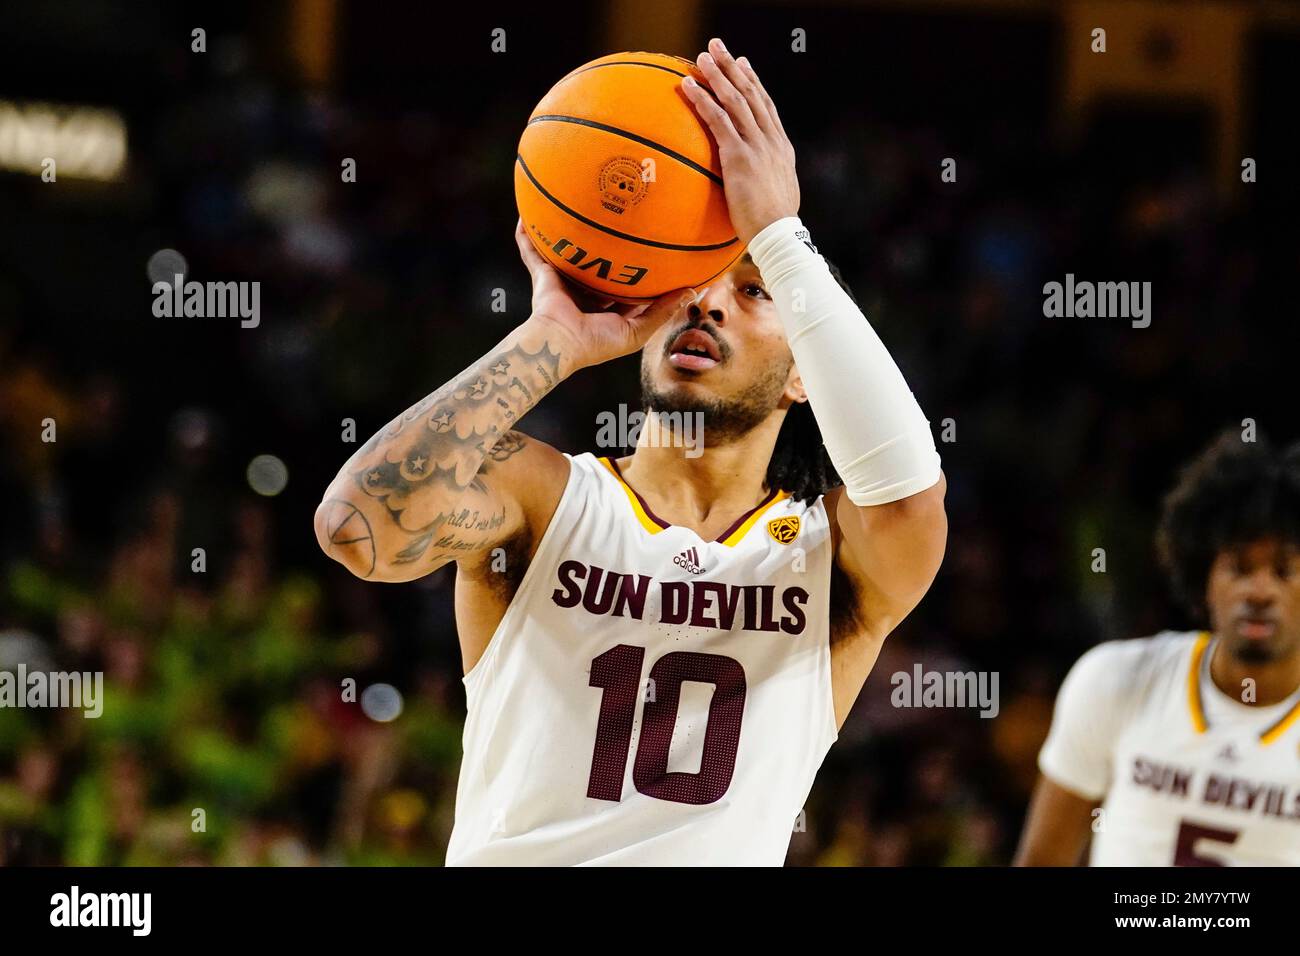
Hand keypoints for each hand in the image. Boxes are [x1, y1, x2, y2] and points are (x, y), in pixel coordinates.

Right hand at [514, 219, 695, 371]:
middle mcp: (583, 293)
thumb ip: (662, 311)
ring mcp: (562, 282)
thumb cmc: (597, 343)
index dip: (635, 271)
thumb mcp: (637, 330)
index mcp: (604, 307)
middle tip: (619, 221)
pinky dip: (526, 236)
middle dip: (603, 248)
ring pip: (565, 253)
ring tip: (572, 209)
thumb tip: (692, 290)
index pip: (623, 284)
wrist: (561, 344)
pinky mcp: (544, 275)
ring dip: (566, 235)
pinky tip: (526, 215)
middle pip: (595, 264)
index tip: (651, 253)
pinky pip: (532, 251)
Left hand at [681, 37, 799, 246]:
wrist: (778, 234)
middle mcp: (771, 140)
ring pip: (736, 101)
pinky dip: (704, 101)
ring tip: (701, 59)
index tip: (743, 64)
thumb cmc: (772, 224)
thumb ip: (765, 179)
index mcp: (781, 147)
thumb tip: (753, 182)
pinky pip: (719, 121)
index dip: (754, 83)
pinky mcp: (740, 157)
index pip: (766, 107)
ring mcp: (757, 146)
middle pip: (751, 95)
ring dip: (717, 76)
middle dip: (733, 68)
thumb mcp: (776, 194)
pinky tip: (689, 87)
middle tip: (718, 48)